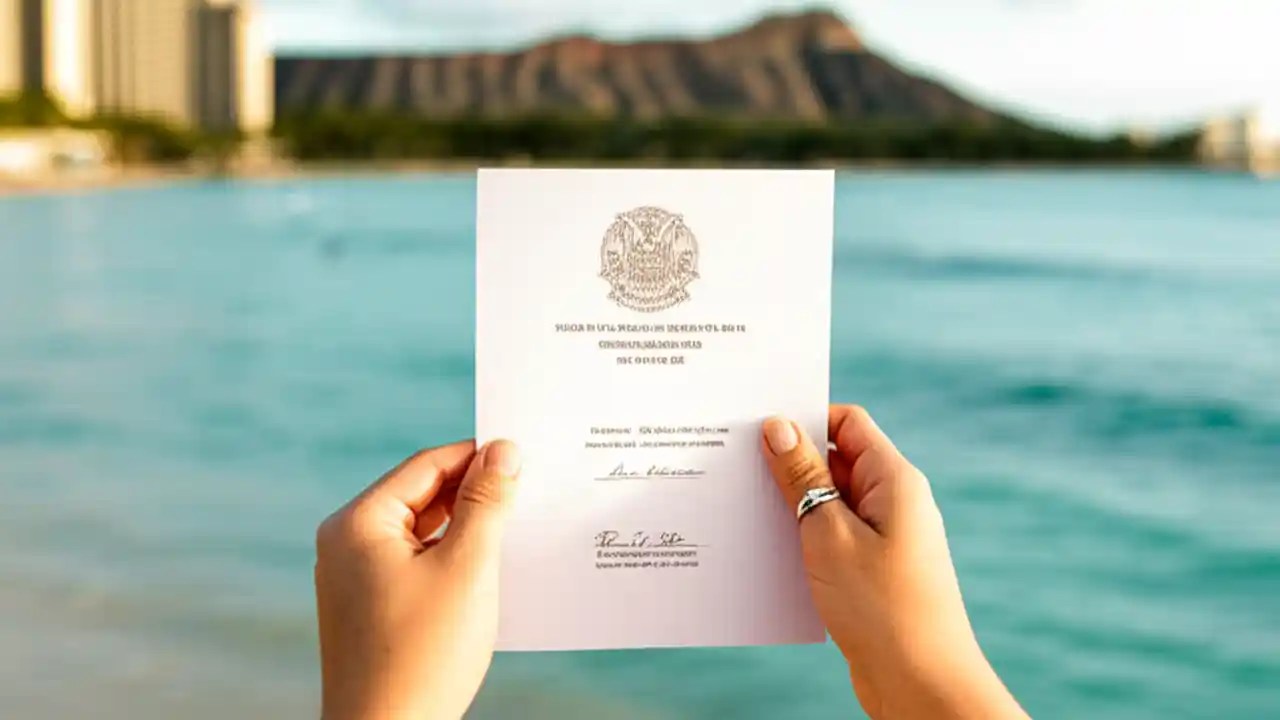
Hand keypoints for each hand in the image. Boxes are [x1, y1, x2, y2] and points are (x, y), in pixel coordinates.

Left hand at [314, 439, 520, 719]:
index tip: (524, 455)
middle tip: (528, 493)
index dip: (477, 457)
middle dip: (474, 494)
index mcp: (357, 523)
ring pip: (421, 532)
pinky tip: (487, 570)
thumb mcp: (467, 567)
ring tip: (515, 532)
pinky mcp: (368, 609)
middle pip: (421, 496)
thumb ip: (486, 502)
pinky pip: (415, 564)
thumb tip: (504, 450)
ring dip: (466, 528)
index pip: (426, 465)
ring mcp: (354, 579)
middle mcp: (346, 544)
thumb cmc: (424, 655)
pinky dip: (451, 559)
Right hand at [761, 407, 1026, 719]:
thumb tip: (779, 426)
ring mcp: (886, 537)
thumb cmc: (882, 606)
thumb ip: (803, 477)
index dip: (805, 417)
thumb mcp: (829, 534)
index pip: (847, 422)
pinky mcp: (873, 570)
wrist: (920, 683)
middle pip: (835, 460)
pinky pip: (832, 537)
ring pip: (829, 502)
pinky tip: (769, 551)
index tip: (758, 425)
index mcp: (894, 480)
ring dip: (792, 505)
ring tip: (744, 510)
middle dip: (789, 462)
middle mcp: (894, 502)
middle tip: (737, 466)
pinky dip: (802, 538)